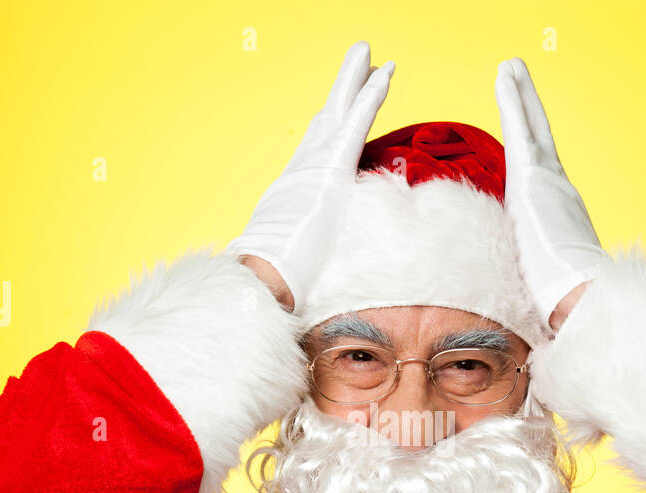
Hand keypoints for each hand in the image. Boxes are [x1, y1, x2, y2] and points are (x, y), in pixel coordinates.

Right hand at [228, 41, 394, 312]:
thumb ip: (305, 258)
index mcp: (296, 192)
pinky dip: (369, 99)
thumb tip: (306, 274)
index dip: (331, 123)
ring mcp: (313, 166)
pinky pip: (355, 125)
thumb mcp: (295, 263)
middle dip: (343, 88)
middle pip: (326, 119)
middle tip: (359, 60)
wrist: (261, 281)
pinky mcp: (329, 169)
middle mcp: (300, 170)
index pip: (318, 149)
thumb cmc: (277, 284)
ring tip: (370, 55)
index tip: (340, 105)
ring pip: (340, 113)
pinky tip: (383, 77)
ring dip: (357, 81)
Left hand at [495, 57, 606, 332]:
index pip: (540, 183)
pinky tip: (505, 73)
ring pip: (531, 129)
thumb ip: (537, 317)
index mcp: (557, 223)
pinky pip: (521, 128)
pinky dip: (514, 99)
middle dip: (528, 114)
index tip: (527, 147)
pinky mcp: (536, 178)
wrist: (581, 307)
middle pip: (539, 144)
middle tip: (517, 83)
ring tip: (509, 68)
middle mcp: (558, 197)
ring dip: (520, 97)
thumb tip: (535, 363)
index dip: (533, 160)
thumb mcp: (542, 310)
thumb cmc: (568, 319)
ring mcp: (550, 184)